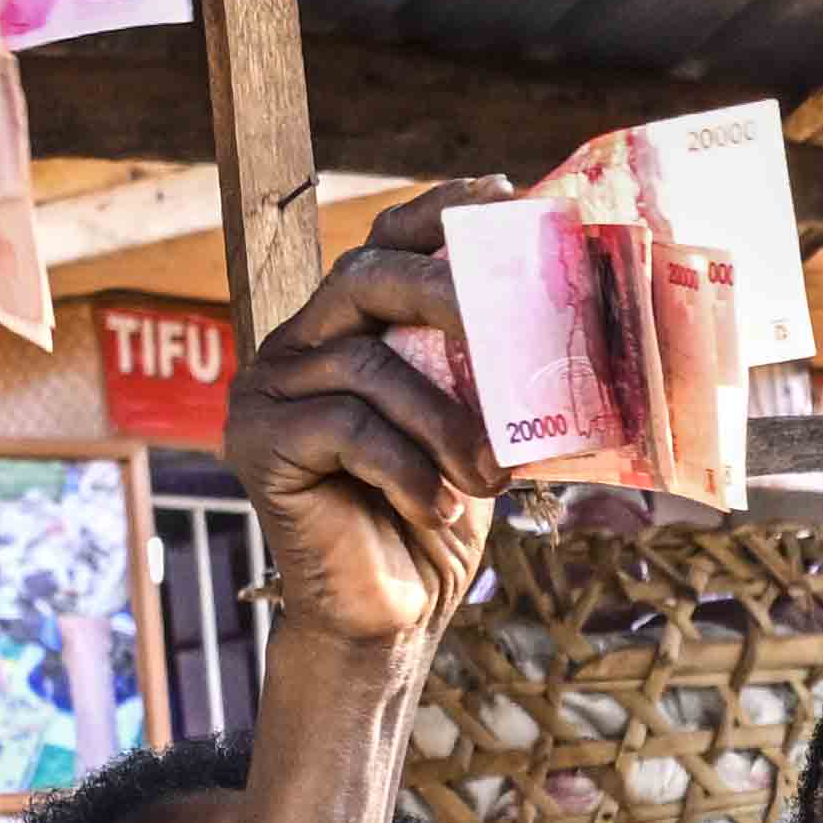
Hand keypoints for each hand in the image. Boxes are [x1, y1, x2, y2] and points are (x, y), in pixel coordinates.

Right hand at [227, 193, 497, 664]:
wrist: (389, 619)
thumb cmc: (439, 516)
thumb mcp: (476, 425)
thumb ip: (485, 364)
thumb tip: (566, 297)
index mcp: (348, 326)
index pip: (386, 242)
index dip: (442, 214)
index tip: (510, 203)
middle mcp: (299, 344)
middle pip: (366, 279)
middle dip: (447, 296)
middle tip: (513, 338)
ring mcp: (268, 390)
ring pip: (365, 364)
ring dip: (443, 420)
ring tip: (488, 476)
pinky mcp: (256, 444)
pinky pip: (344, 428)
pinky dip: (405, 468)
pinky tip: (437, 505)